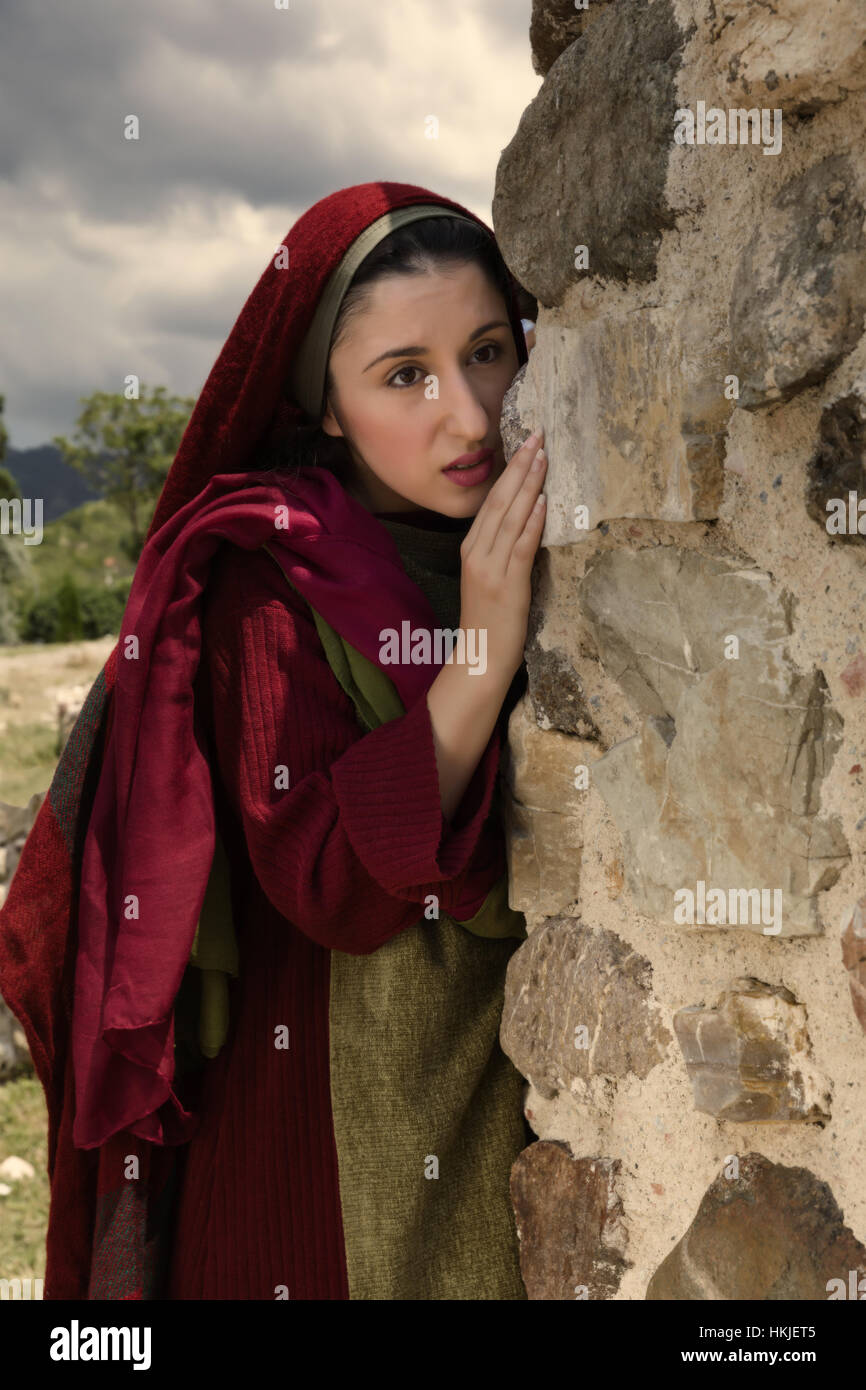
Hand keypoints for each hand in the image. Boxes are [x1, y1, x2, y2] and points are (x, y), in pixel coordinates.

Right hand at [458, 427, 546, 683]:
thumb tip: (526, 519)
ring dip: (529, 484)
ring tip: (544, 457)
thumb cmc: (490, 620)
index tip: (527, 445)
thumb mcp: (489, 577)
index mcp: (471, 548)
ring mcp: (490, 568)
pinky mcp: (507, 584)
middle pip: (500, 500)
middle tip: (538, 436)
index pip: (491, 501)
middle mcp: (477, 553)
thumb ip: (501, 549)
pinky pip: (520, 546)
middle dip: (520, 466)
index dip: (510, 471)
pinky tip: (542, 501)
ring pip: (511, 517)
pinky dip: (532, 521)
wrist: (480, 658)